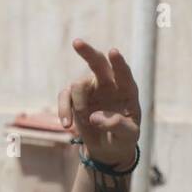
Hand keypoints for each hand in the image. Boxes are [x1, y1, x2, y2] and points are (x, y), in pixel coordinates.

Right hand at [57, 39, 141, 166]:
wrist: (108, 148)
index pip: (123, 72)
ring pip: (77, 86)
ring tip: (84, 124)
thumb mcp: (128, 136)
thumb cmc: (123, 138)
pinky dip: (63, 110)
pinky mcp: (75, 98)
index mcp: (127, 89)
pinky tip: (66, 125)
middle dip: (87, 52)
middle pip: (97, 62)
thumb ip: (117, 126)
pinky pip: (64, 96)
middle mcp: (108, 84)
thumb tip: (95, 117)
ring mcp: (90, 89)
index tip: (112, 52)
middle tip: (77, 43)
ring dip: (78, 106)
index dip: (118, 62)